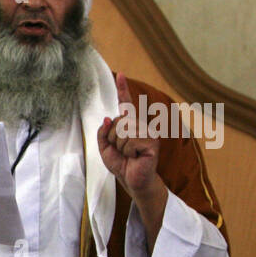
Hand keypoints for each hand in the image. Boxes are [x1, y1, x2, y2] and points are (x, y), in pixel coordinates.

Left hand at [98, 73, 162, 201]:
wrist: (133, 181)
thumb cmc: (122, 164)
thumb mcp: (105, 149)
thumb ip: (104, 133)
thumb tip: (107, 119)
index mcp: (130, 125)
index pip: (125, 105)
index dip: (123, 90)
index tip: (121, 75)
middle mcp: (141, 125)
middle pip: (118, 122)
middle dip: (113, 139)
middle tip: (122, 151)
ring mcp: (148, 132)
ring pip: (123, 131)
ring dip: (120, 146)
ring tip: (129, 155)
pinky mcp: (152, 142)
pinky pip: (130, 141)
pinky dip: (128, 151)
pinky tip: (136, 157)